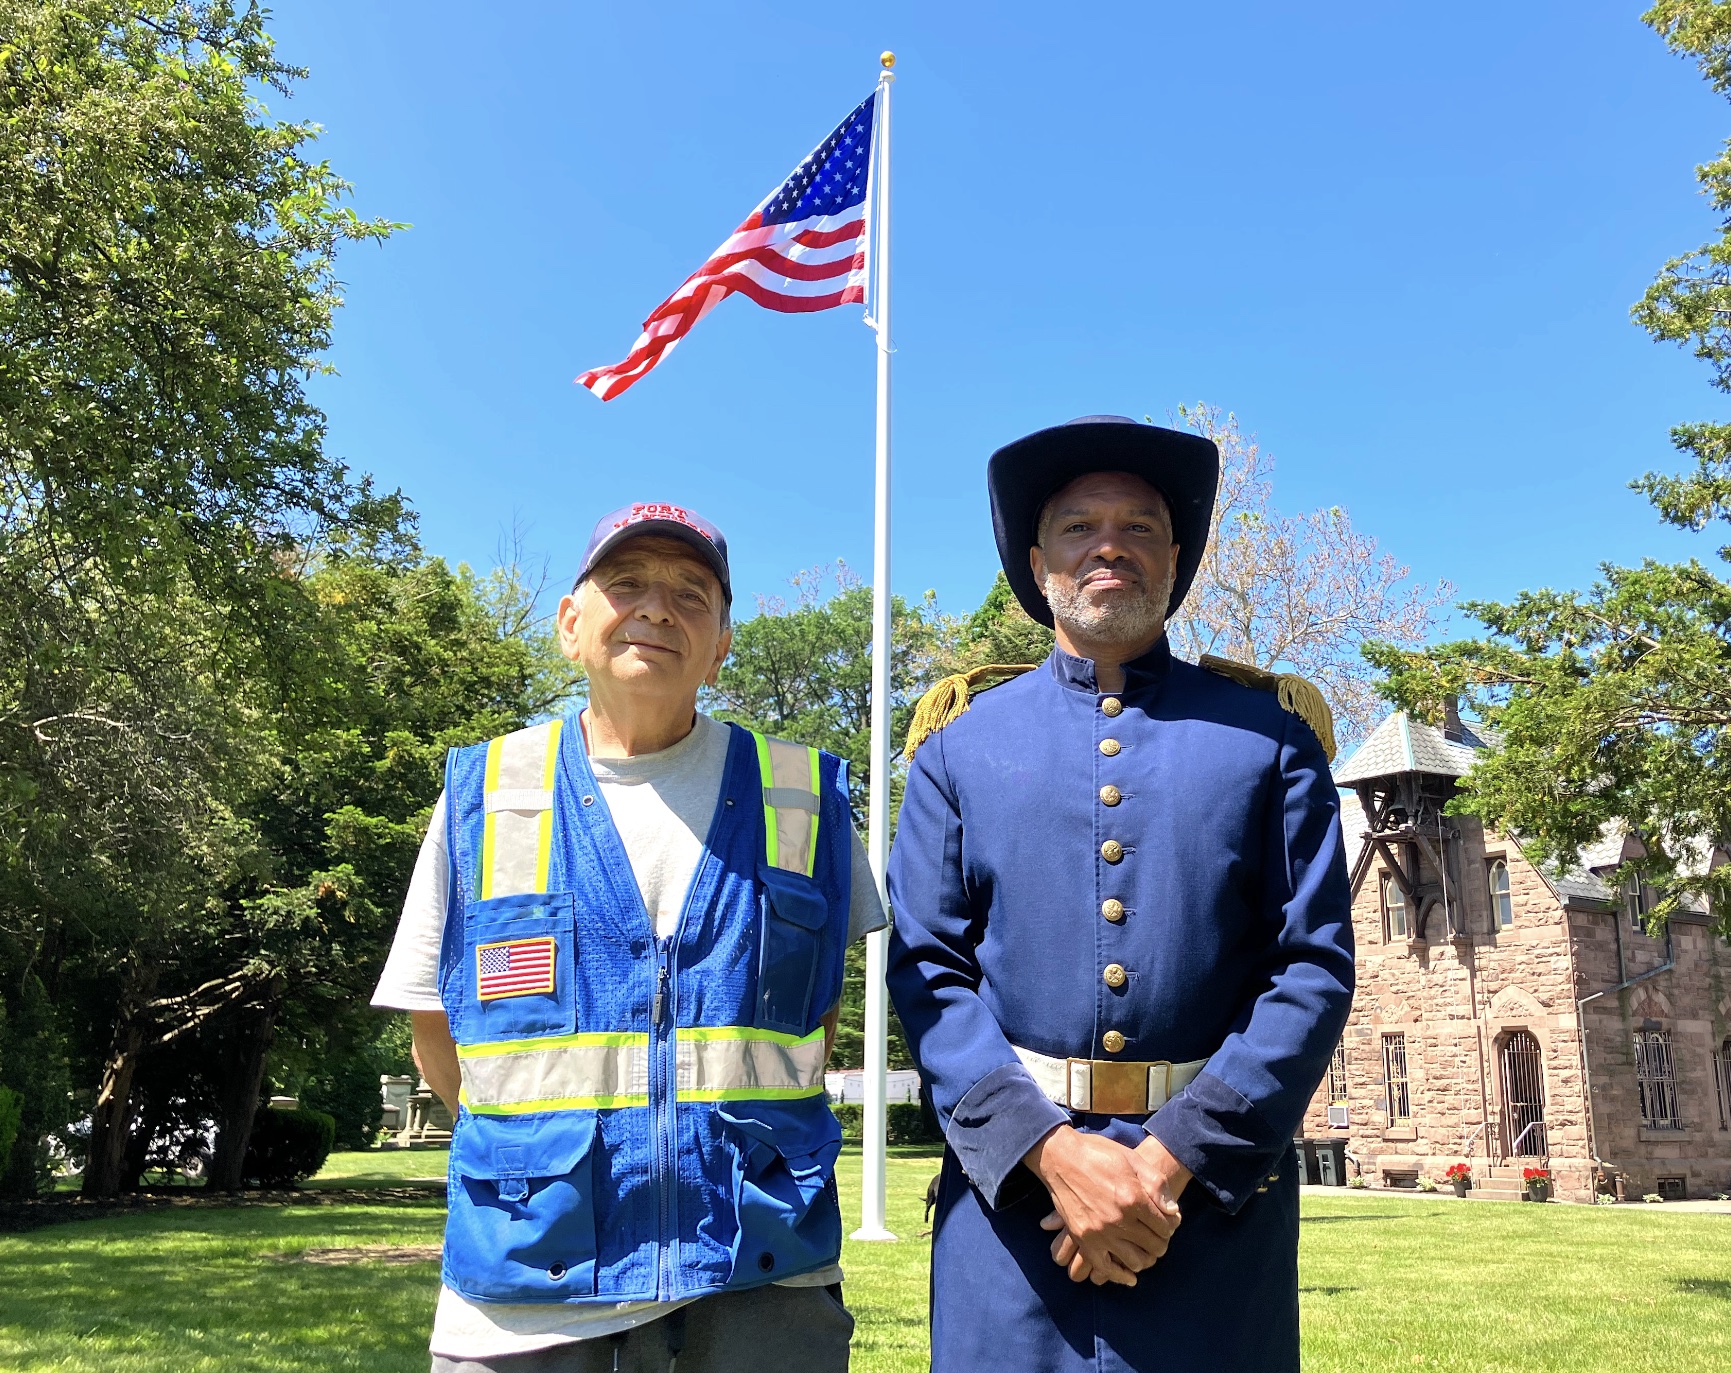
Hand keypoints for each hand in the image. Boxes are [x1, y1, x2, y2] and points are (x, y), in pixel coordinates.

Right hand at [1023, 1126, 1182, 1286]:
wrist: (1060, 1157)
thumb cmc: (1098, 1154)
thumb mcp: (1133, 1159)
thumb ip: (1157, 1184)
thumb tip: (1173, 1211)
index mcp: (1133, 1198)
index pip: (1165, 1226)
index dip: (1171, 1225)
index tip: (1168, 1222)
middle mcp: (1118, 1220)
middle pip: (1154, 1245)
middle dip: (1161, 1241)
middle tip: (1158, 1236)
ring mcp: (1100, 1233)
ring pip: (1135, 1260)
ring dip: (1146, 1257)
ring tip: (1145, 1248)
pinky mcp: (1083, 1239)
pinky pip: (1105, 1268)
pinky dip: (1120, 1275)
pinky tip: (1130, 1276)